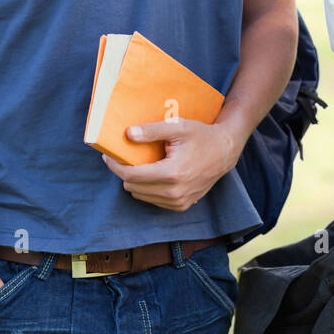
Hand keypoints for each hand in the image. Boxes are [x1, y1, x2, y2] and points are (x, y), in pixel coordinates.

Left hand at [102, 117, 240, 210]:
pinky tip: (154, 174)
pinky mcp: (181, 206)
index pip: (131, 176)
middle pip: (132, 187)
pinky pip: (153, 200)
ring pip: (140, 195)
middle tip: (125, 157)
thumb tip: (128, 134)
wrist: (224, 152)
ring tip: (142, 165)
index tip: (109, 155)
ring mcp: (178, 202)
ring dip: (136, 181)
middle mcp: (174, 192)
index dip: (115, 165)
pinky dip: (148, 189)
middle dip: (125, 172)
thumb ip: (152, 130)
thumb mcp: (178, 127)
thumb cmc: (201, 136)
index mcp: (172, 173)